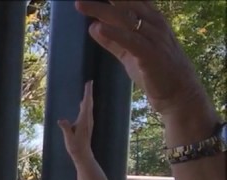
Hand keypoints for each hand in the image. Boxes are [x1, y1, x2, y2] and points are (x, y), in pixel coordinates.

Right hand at [57, 81, 94, 159]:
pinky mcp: (86, 125)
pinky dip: (86, 104)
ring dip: (88, 98)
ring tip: (87, 90)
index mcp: (84, 120)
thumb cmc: (75, 146)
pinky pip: (87, 111)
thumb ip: (66, 128)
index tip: (89, 84)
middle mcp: (88, 119)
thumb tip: (61, 120)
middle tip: (89, 82)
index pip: (86, 104)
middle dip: (89, 92)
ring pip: (89, 106)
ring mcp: (88, 122)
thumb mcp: (69, 137)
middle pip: (89, 103)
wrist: (82, 154)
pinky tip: (83, 104)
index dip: (87, 93)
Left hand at [74, 0, 205, 116]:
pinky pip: (130, 40)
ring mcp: (153, 37)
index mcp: (150, 19)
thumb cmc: (154, 69)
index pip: (130, 0)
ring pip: (125, 19)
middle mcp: (153, 23)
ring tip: (80, 4)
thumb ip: (112, 39)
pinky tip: (98, 27)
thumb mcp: (128, 52)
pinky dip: (114, 33)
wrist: (178, 91)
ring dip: (102, 10)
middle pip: (125, 4)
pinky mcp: (150, 54)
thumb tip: (93, 26)